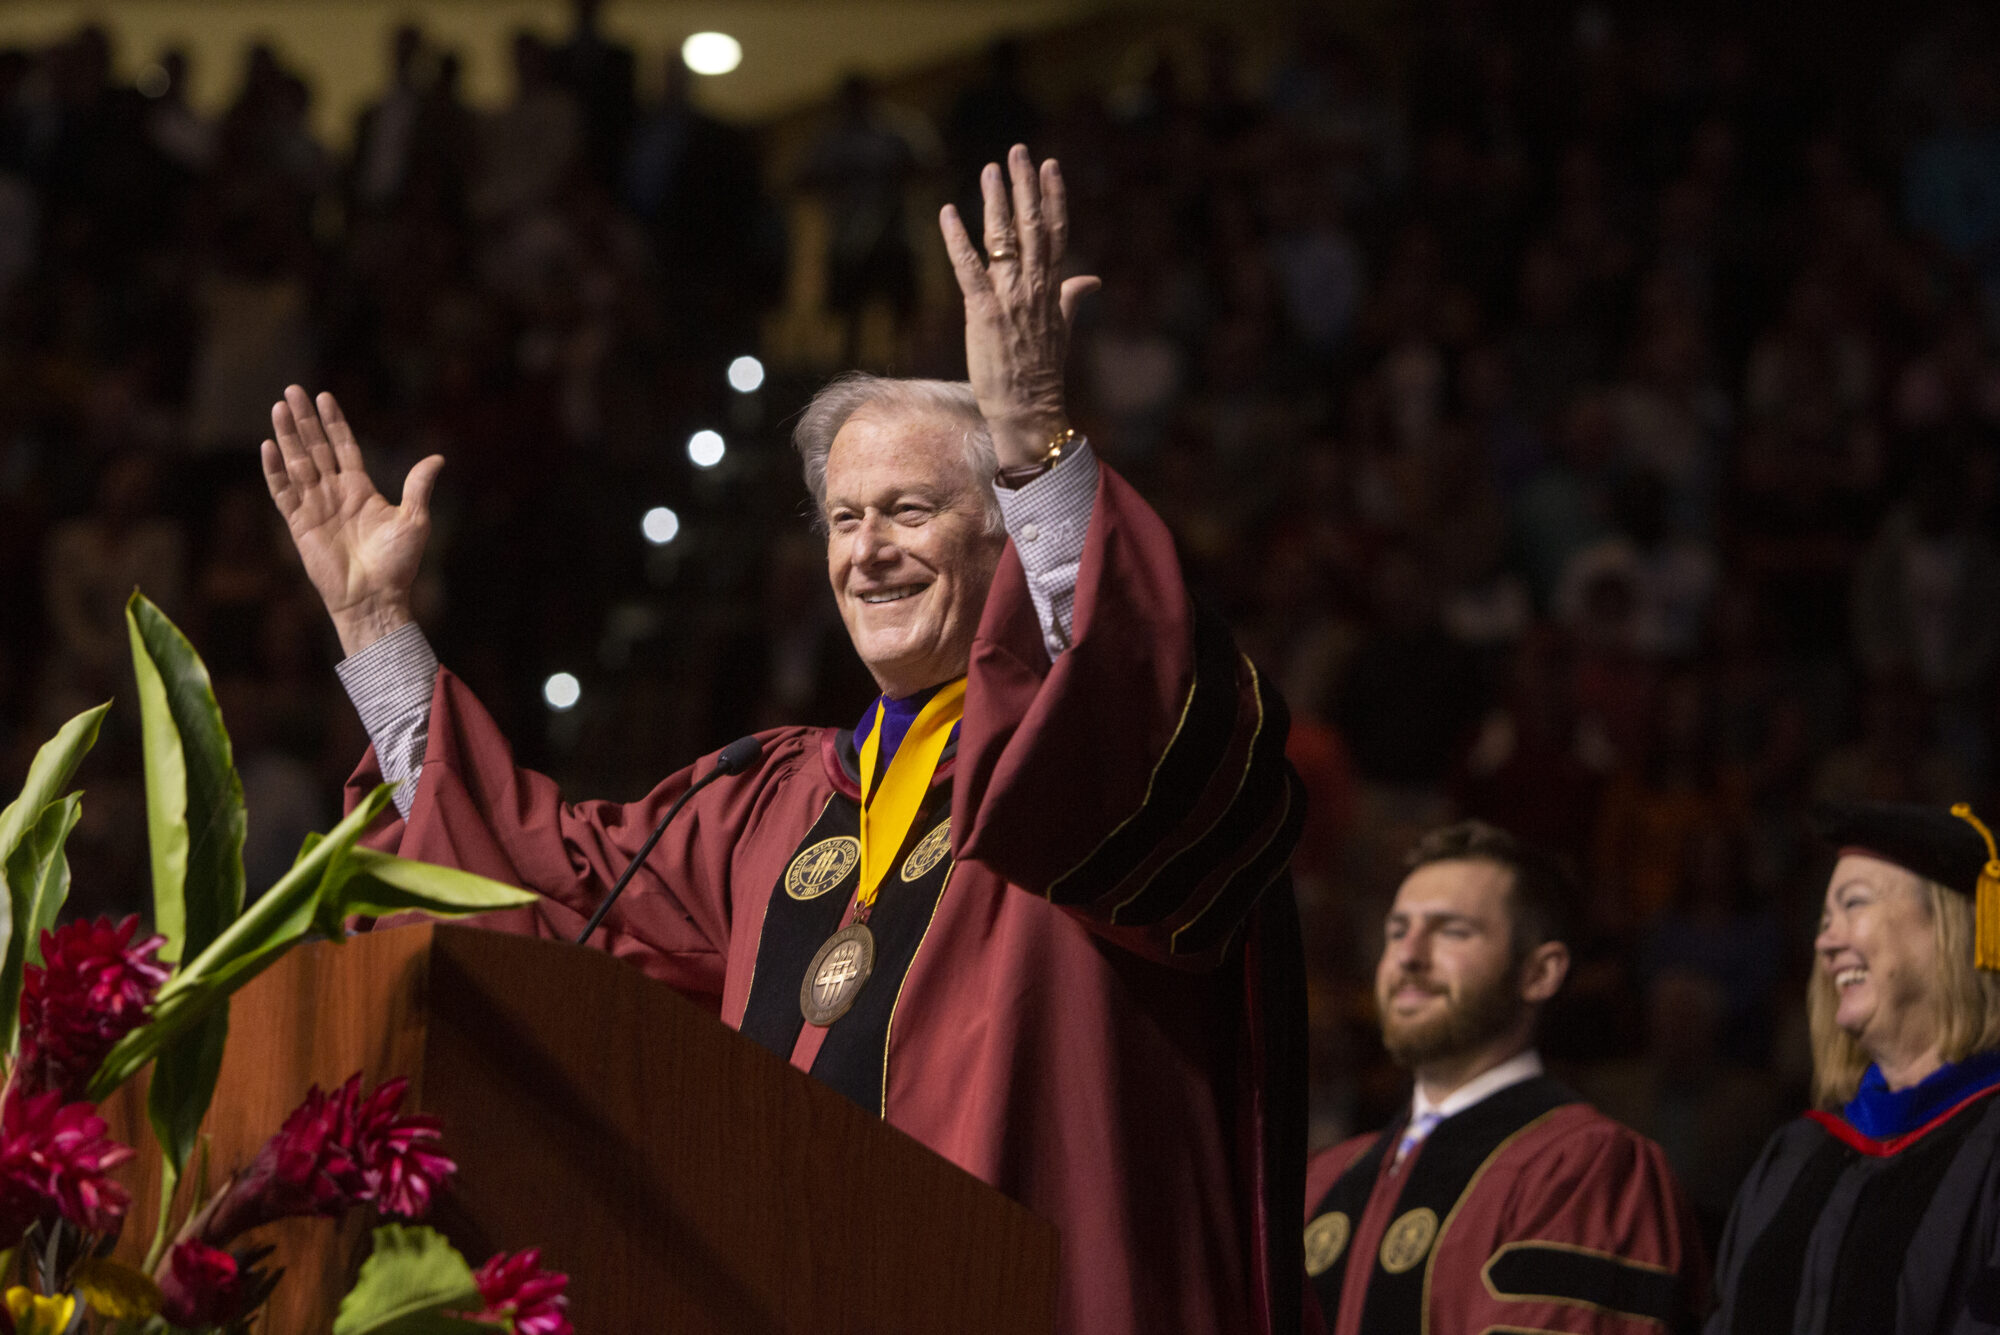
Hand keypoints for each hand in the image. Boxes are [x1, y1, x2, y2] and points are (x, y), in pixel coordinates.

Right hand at [259, 384, 443, 655]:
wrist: (375, 597)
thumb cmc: (397, 564)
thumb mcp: (414, 519)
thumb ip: (418, 486)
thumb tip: (437, 457)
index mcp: (360, 489)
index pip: (343, 446)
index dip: (333, 422)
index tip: (324, 397)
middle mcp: (335, 493)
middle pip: (316, 447)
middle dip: (304, 420)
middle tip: (292, 390)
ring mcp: (315, 506)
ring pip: (297, 463)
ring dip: (287, 436)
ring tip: (278, 407)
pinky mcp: (299, 524)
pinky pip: (283, 492)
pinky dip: (275, 470)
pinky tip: (269, 447)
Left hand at [940, 145, 1100, 468]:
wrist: (1029, 409)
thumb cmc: (1042, 372)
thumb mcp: (1063, 329)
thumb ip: (1074, 298)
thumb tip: (1093, 279)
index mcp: (1051, 290)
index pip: (1056, 233)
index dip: (1053, 197)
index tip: (1050, 166)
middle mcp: (1033, 288)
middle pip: (1032, 227)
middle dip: (1025, 186)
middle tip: (1017, 151)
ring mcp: (1009, 299)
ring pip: (1004, 240)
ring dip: (996, 202)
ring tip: (990, 169)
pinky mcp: (982, 312)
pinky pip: (968, 268)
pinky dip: (956, 240)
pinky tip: (948, 212)